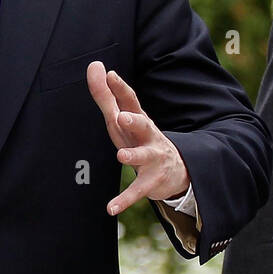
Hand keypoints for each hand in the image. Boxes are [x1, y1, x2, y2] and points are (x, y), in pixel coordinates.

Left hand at [86, 62, 189, 215]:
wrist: (178, 169)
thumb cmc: (141, 138)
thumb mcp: (124, 117)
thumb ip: (107, 94)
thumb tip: (94, 65)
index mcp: (138, 121)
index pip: (130, 102)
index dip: (120, 89)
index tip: (109, 74)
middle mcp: (148, 137)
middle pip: (142, 125)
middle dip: (133, 121)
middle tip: (121, 116)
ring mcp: (152, 158)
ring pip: (144, 156)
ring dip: (133, 156)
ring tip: (121, 156)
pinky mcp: (151, 181)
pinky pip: (137, 191)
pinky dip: (124, 200)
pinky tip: (110, 208)